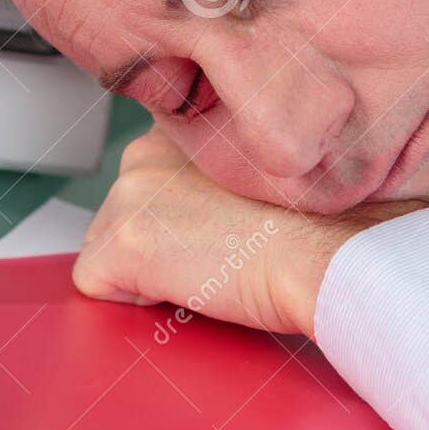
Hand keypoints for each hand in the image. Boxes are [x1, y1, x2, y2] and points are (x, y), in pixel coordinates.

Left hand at [74, 129, 428, 337]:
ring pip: (109, 247)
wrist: (334, 250)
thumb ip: (231, 177)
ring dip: (151, 271)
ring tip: (213, 271)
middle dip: (160, 243)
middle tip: (220, 254)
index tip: (217, 233)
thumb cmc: (330, 220)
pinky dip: (133, 302)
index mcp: (185, 127)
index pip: (153, 181)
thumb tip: (223, 209)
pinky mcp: (122, 242)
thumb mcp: (274, 176)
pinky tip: (188, 292)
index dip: (183, 220)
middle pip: (125, 213)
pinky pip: (94, 285)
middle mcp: (147, 147)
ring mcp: (129, 192)